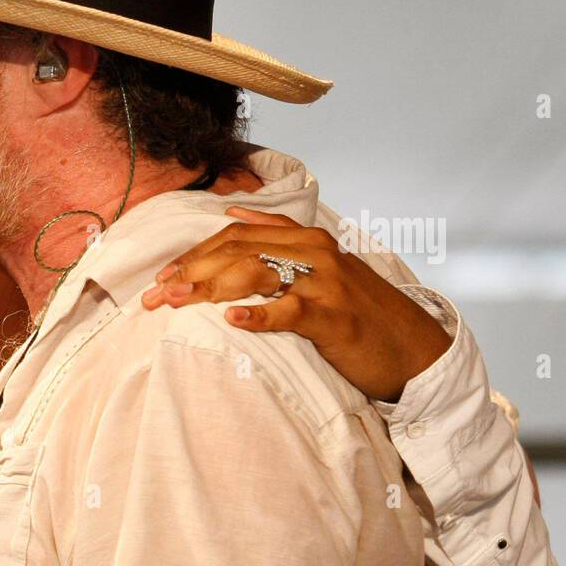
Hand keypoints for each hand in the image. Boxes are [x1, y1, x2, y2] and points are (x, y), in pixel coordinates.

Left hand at [141, 207, 451, 401]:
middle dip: (189, 272)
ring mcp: (325, 283)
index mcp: (305, 238)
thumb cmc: (356, 313)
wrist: (412, 349)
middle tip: (152, 296)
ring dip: (208, 288)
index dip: (193, 255)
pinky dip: (258, 315)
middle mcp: (314, 253)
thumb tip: (231, 216)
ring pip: (255, 273)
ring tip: (175, 302)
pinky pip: (290, 311)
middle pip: (237, 251)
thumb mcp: (319, 268)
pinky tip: (231, 321)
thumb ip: (278, 241)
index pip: (236, 236)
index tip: (159, 276)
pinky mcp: (335, 317)